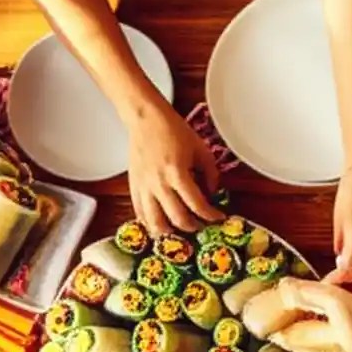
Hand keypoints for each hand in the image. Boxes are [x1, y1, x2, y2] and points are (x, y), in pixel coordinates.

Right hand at [126, 100, 223, 233]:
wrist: (146, 119)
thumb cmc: (173, 130)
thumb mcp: (201, 150)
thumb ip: (211, 174)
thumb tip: (212, 194)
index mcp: (177, 173)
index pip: (197, 205)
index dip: (211, 215)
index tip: (218, 217)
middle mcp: (159, 184)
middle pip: (177, 219)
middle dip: (193, 226)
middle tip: (201, 225)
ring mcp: (143, 187)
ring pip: (155, 222)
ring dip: (170, 231)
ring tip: (180, 229)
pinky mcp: (133, 186)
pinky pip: (140, 213)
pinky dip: (151, 223)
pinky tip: (161, 223)